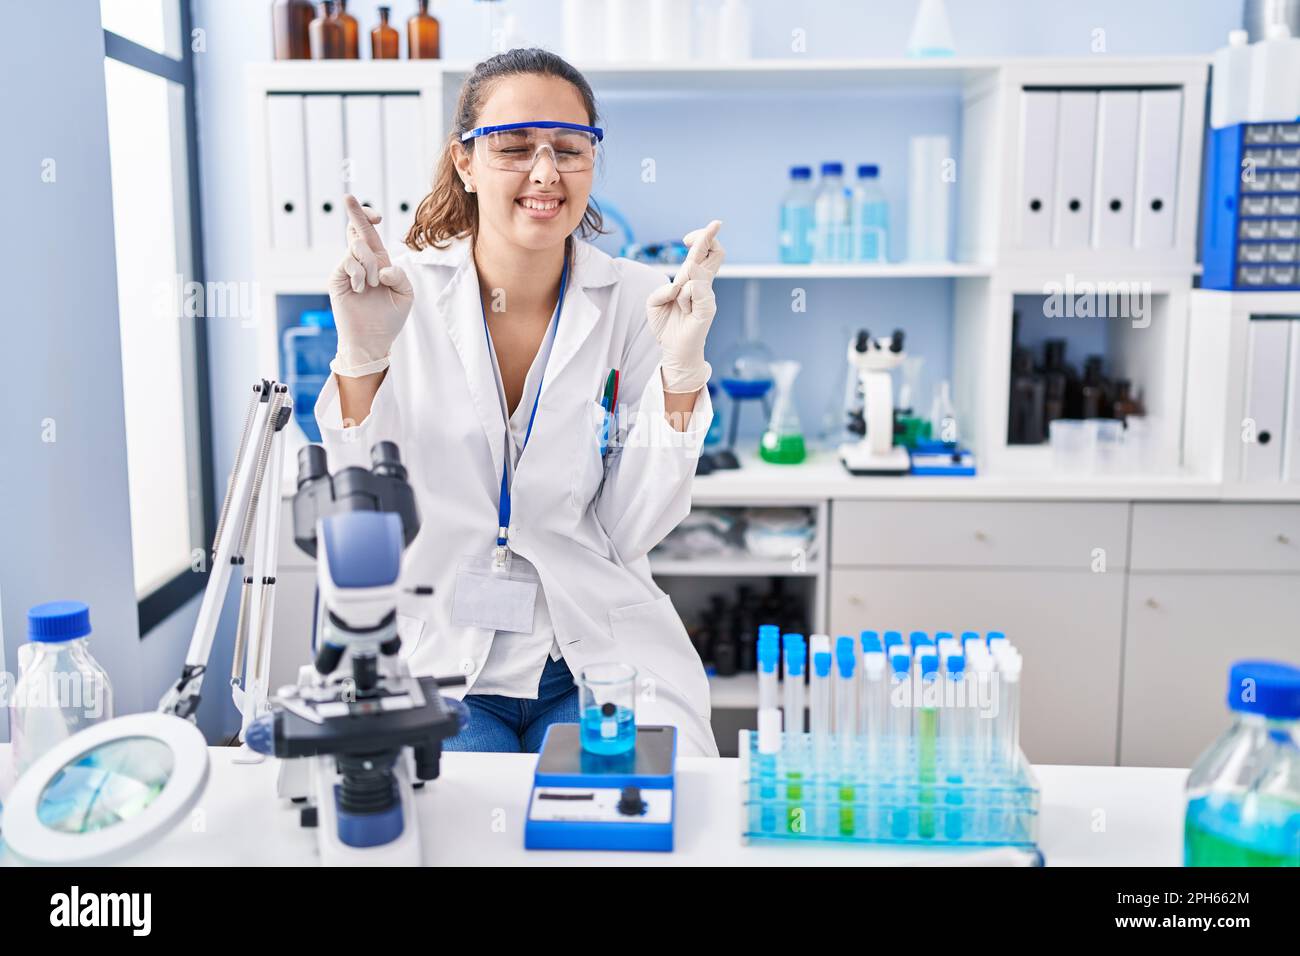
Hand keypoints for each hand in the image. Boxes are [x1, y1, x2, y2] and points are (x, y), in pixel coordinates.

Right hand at [328, 195, 413, 376]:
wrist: (372, 340)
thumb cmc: (389, 319)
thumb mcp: (405, 295)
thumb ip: (400, 276)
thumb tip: (383, 267)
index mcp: (378, 262)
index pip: (370, 234)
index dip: (368, 218)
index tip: (375, 214)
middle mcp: (361, 263)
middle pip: (356, 230)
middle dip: (356, 212)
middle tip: (349, 199)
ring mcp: (347, 270)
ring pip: (356, 247)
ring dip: (369, 264)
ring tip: (373, 285)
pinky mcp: (337, 278)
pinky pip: (347, 262)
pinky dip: (359, 274)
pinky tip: (360, 289)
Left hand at [645, 220, 724, 393]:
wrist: (673, 349)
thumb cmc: (666, 324)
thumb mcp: (653, 302)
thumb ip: (660, 289)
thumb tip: (677, 285)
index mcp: (693, 279)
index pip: (705, 253)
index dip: (702, 238)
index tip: (687, 238)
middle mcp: (704, 284)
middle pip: (716, 252)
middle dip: (709, 235)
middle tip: (715, 224)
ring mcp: (708, 295)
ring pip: (695, 271)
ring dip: (681, 283)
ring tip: (679, 304)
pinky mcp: (708, 307)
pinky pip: (694, 289)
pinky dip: (683, 297)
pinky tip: (684, 309)